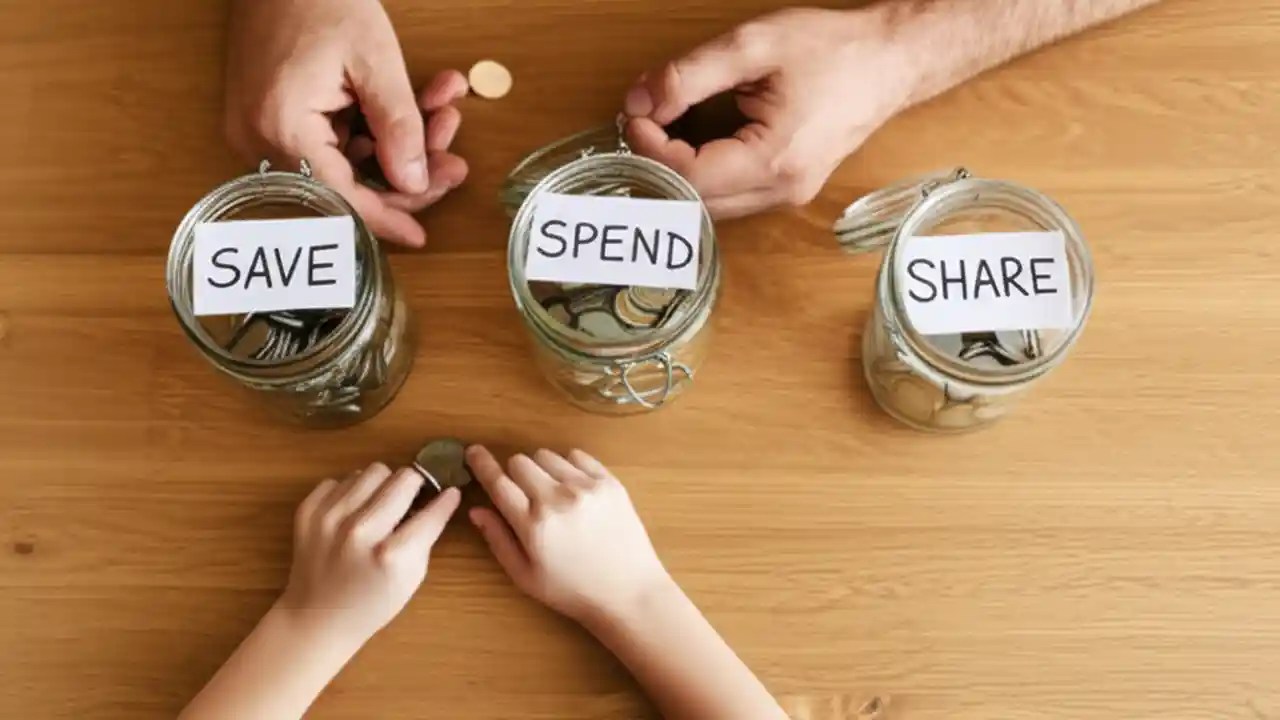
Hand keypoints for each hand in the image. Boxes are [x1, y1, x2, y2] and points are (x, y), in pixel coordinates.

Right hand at [225, 0, 468, 246]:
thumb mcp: (375, 61)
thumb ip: (399, 127)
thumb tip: (417, 184)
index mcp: (281, 127)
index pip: (340, 197)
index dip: (386, 217)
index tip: (421, 235)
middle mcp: (261, 137)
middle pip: (346, 184)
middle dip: (408, 170)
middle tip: (454, 157)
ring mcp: (263, 127)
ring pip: (346, 162)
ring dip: (400, 142)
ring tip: (444, 108)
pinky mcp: (274, 116)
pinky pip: (331, 141)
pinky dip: (375, 127)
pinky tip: (417, 104)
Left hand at [277, 462, 461, 643]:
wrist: (317, 618)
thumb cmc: (372, 603)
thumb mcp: (412, 578)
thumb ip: (426, 535)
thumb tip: (443, 496)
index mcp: (390, 555)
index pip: (430, 511)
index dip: (445, 499)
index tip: (450, 491)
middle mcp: (359, 531)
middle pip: (402, 478)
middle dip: (413, 486)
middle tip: (410, 499)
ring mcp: (328, 519)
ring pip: (372, 471)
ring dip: (382, 485)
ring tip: (378, 505)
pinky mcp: (306, 512)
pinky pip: (339, 480)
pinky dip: (350, 492)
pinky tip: (350, 513)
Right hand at [466, 446, 671, 625]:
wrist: (629, 592)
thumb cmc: (572, 590)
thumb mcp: (526, 577)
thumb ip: (498, 540)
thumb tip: (475, 510)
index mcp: (533, 525)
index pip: (497, 482)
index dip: (481, 463)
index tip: (473, 451)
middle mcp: (557, 499)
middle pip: (520, 462)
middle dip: (514, 473)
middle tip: (524, 493)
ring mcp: (586, 487)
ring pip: (547, 455)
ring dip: (542, 468)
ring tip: (552, 492)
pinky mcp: (609, 482)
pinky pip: (578, 455)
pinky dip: (569, 465)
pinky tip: (574, 487)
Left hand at [622, 7, 915, 218]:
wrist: (892, 60)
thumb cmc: (834, 49)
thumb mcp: (753, 46)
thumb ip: (688, 76)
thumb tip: (638, 102)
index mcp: (774, 161)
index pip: (688, 176)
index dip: (649, 148)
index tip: (634, 113)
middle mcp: (781, 191)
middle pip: (694, 201)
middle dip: (658, 164)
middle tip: (642, 122)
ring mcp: (788, 196)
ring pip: (710, 206)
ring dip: (678, 173)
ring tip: (663, 130)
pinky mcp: (789, 189)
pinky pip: (730, 196)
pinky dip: (702, 174)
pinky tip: (691, 142)